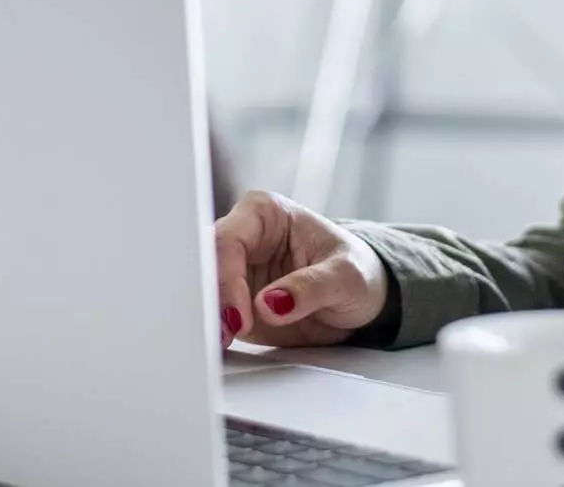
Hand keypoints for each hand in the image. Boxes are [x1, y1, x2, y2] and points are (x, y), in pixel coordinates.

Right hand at [215, 191, 388, 348]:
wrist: (362, 298)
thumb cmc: (357, 271)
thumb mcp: (346, 276)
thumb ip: (310, 287)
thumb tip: (271, 304)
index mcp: (264, 214)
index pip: (229, 241)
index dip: (228, 280)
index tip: (241, 319)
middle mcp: (243, 239)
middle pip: (204, 265)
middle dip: (208, 301)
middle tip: (221, 335)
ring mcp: (236, 272)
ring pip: (202, 292)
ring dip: (207, 320)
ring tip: (219, 347)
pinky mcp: (235, 303)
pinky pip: (213, 316)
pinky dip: (213, 333)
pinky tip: (219, 350)